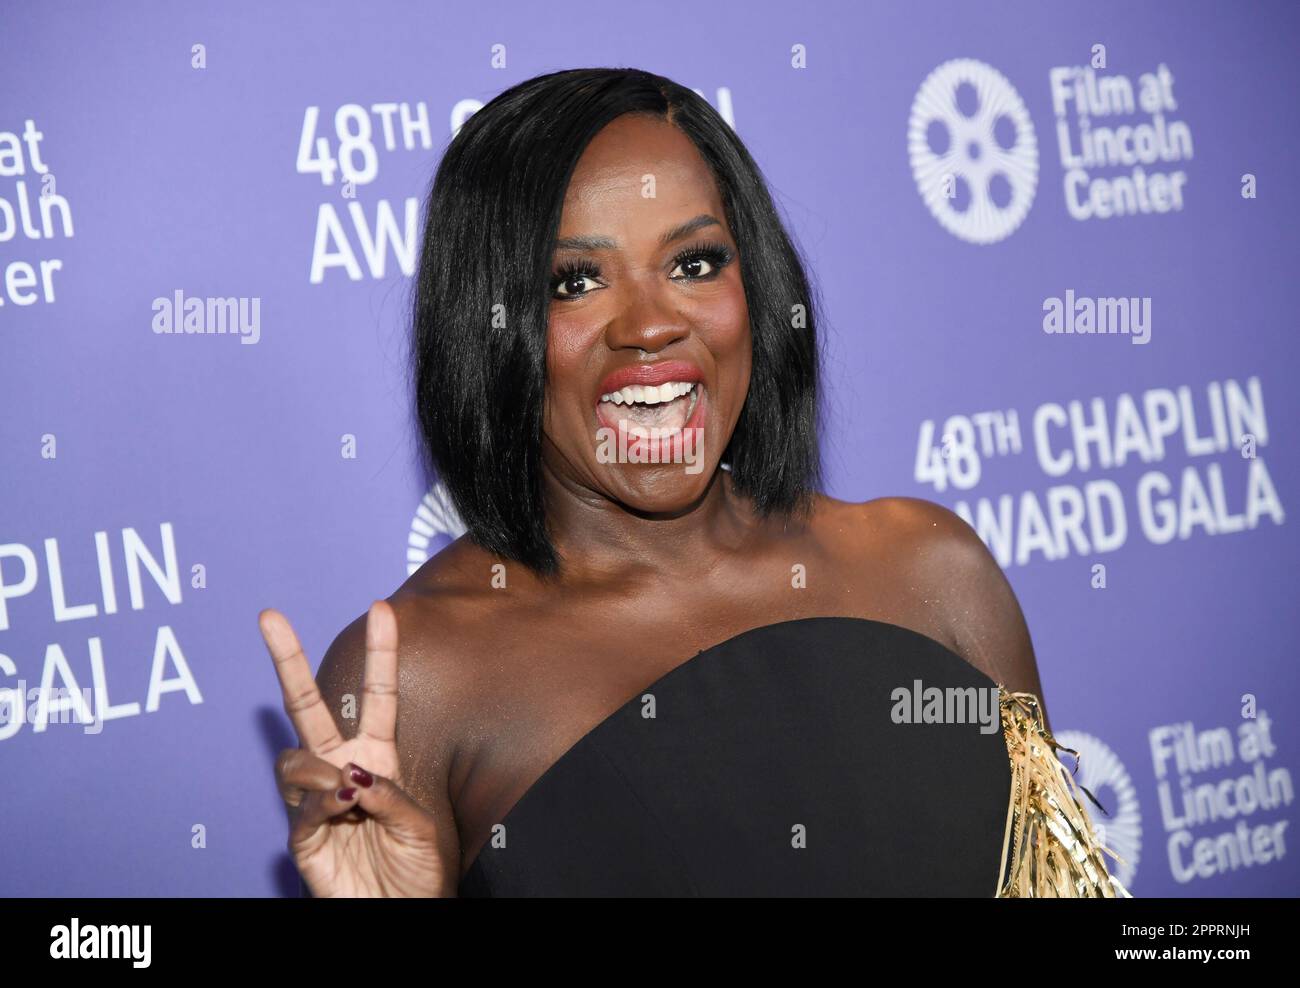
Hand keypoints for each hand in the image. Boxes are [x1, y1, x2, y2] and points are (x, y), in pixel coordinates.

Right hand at [261, 601, 446, 896]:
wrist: (400, 913)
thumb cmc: (416, 871)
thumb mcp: (420, 826)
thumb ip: (391, 795)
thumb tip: (351, 775)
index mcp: (379, 755)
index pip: (378, 694)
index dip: (381, 652)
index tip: (380, 608)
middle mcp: (342, 768)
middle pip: (307, 705)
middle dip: (288, 660)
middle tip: (268, 617)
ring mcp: (317, 800)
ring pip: (294, 757)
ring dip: (319, 768)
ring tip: (346, 791)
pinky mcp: (301, 836)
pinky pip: (301, 807)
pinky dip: (323, 803)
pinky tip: (343, 806)